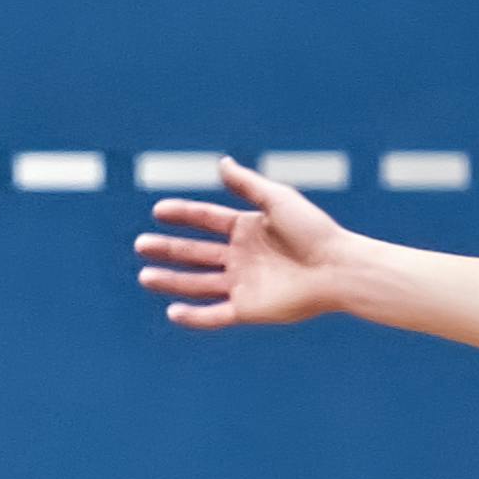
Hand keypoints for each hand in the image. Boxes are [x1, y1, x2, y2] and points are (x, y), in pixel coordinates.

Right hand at [136, 161, 352, 329]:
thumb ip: (247, 185)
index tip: (159, 211)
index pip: (207, 220)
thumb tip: (222, 162)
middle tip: (140, 244)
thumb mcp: (278, 200)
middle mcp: (243, 257)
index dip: (183, 215)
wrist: (338, 269)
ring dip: (171, 281)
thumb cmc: (314, 232)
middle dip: (168, 249)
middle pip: (196, 253)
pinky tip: (173, 312)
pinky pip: (215, 315)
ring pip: (199, 284)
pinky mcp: (250, 309)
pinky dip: (194, 316)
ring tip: (145, 276)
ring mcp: (244, 284)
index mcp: (249, 229)